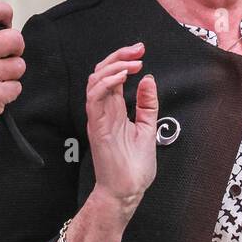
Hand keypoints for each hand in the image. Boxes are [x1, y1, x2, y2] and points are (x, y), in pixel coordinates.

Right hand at [85, 42, 157, 213]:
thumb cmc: (133, 166)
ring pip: (94, 81)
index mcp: (114, 110)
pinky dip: (106, 83)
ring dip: (112, 66)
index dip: (123, 59)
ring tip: (132, 63)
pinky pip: (94, 98)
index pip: (112, 76)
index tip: (140, 50)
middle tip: (137, 49)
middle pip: (101, 73)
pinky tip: (121, 77)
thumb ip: (147, 104)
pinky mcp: (97, 126)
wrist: (127, 191)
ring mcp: (98, 117)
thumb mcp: (147, 128)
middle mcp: (103, 111)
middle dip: (118, 56)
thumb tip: (148, 80)